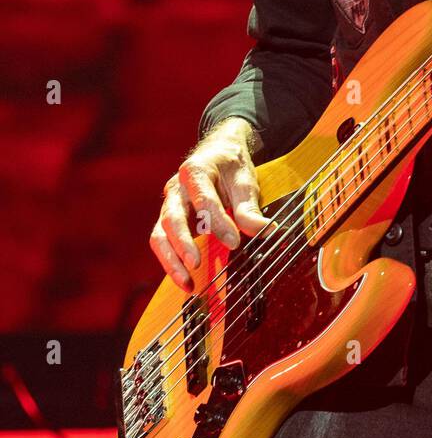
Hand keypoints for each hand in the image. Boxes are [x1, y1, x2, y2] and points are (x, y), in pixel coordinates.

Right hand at [149, 118, 272, 291]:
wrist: (217, 153)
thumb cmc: (230, 167)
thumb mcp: (245, 182)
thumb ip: (250, 208)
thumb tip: (265, 230)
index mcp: (195, 171)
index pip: (203, 200)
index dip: (218, 223)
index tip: (234, 243)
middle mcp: (176, 189)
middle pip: (172, 218)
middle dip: (183, 244)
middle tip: (196, 264)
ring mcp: (169, 205)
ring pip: (160, 234)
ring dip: (171, 260)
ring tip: (188, 283)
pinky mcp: (168, 221)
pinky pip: (163, 242)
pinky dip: (171, 262)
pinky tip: (186, 279)